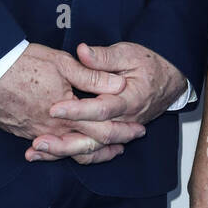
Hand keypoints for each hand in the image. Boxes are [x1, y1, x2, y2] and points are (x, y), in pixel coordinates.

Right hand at [0, 42, 145, 164]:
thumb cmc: (23, 63)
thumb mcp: (63, 64)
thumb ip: (92, 78)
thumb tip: (119, 86)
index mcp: (68, 114)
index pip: (103, 130)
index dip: (123, 131)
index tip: (138, 129)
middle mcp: (53, 130)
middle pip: (89, 147)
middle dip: (111, 146)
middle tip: (127, 145)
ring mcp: (36, 134)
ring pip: (68, 152)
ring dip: (89, 152)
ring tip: (106, 151)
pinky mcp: (22, 133)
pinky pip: (48, 150)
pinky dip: (63, 152)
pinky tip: (67, 148)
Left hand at [27, 41, 186, 159]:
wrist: (171, 80)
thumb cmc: (149, 65)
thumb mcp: (129, 53)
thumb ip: (104, 57)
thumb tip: (82, 52)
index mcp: (130, 100)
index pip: (102, 109)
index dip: (77, 110)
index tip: (53, 108)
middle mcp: (126, 121)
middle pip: (95, 137)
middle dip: (65, 141)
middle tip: (38, 140)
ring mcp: (120, 131)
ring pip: (92, 149)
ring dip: (64, 151)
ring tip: (36, 151)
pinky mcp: (114, 135)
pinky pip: (93, 150)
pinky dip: (71, 153)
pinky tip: (50, 154)